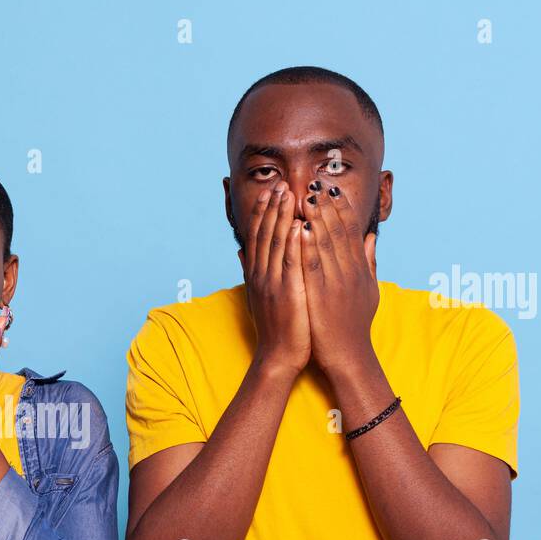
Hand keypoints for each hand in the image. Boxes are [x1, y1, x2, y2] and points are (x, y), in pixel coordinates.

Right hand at [240, 180, 309, 375]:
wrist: (278, 355)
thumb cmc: (275, 327)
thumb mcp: (258, 294)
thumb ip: (250, 270)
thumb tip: (241, 250)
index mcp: (257, 273)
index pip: (260, 236)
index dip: (264, 211)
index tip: (271, 191)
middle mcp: (262, 275)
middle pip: (266, 234)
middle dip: (272, 207)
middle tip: (280, 183)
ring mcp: (273, 283)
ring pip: (277, 243)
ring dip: (282, 217)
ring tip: (289, 194)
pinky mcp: (288, 293)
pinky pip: (291, 264)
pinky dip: (294, 244)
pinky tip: (299, 225)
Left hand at [300, 181, 379, 376]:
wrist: (348, 354)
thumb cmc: (354, 324)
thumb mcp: (369, 290)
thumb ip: (369, 261)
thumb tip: (371, 236)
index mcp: (359, 268)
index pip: (350, 230)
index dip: (341, 207)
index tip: (331, 188)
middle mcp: (350, 271)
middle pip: (339, 231)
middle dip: (327, 205)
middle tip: (316, 182)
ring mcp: (336, 282)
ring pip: (326, 243)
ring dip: (317, 218)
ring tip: (307, 196)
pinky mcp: (322, 295)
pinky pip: (314, 266)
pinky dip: (308, 245)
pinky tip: (301, 228)